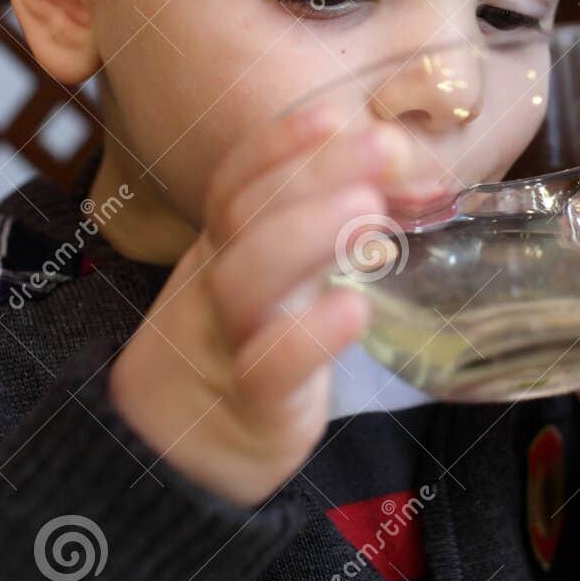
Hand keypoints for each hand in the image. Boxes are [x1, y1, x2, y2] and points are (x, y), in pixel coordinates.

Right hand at [109, 107, 408, 505]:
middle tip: (383, 146)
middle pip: (244, 218)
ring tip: (370, 213)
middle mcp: (215, 288)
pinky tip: (354, 311)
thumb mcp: (270, 286)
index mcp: (221, 251)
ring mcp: (224, 347)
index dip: (279, 146)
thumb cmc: (241, 356)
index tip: (334, 114)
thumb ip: (320, 234)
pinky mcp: (249, 411)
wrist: (174, 466)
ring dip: (308, 237)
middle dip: (313, 174)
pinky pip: (266, 371)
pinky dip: (308, 338)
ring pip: (246, 284)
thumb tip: (404, 176)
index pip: (237, 184)